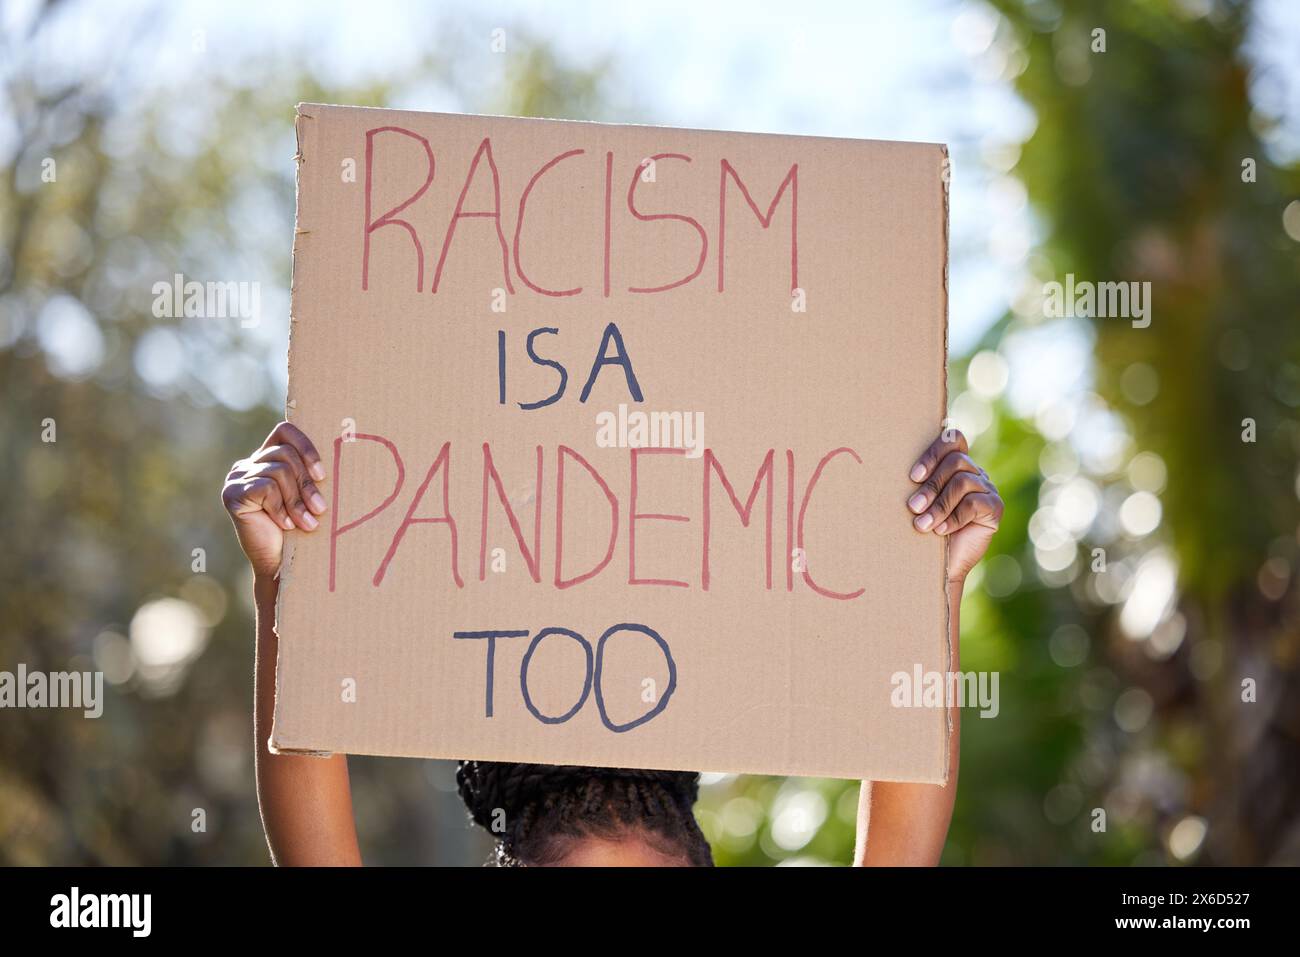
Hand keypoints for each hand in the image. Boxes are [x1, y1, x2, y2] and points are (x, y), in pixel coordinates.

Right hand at [221, 421, 327, 579]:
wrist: (280, 565)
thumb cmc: (301, 529)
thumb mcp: (308, 495)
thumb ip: (311, 472)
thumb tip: (340, 444)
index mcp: (267, 458)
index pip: (285, 430)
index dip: (306, 446)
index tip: (322, 474)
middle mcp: (248, 464)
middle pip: (285, 453)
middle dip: (307, 483)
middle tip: (320, 509)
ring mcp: (237, 478)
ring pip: (279, 471)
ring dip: (297, 500)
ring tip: (307, 523)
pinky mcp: (232, 494)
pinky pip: (266, 488)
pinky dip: (281, 508)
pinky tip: (285, 525)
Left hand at [906, 429, 1002, 584]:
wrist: (940, 565)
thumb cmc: (924, 529)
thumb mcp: (919, 501)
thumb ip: (918, 482)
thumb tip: (897, 468)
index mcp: (956, 465)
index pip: (953, 440)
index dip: (934, 453)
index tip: (913, 477)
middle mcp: (975, 473)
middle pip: (956, 461)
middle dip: (931, 485)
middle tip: (912, 507)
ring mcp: (987, 489)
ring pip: (963, 482)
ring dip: (939, 505)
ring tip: (922, 525)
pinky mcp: (995, 508)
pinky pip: (974, 503)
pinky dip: (953, 518)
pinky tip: (941, 531)